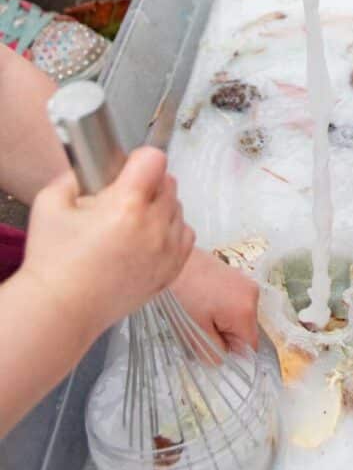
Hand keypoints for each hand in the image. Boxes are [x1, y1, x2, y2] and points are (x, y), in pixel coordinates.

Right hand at [21, 148, 193, 343]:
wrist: (60, 310)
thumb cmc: (53, 261)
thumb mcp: (50, 201)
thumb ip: (77, 174)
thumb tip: (97, 165)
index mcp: (127, 205)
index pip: (154, 159)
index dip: (138, 159)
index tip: (125, 170)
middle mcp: (154, 227)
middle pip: (168, 182)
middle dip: (146, 183)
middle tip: (120, 199)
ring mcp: (166, 251)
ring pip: (178, 208)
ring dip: (159, 207)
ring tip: (129, 223)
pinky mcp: (171, 271)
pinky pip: (185, 235)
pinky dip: (170, 231)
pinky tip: (146, 238)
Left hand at [170, 247, 258, 352]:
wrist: (172, 259)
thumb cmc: (184, 296)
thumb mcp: (195, 332)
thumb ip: (212, 352)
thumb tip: (222, 359)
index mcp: (246, 311)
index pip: (249, 347)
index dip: (230, 352)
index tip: (209, 345)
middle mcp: (253, 295)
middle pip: (244, 330)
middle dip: (224, 335)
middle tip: (199, 327)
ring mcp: (246, 282)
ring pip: (239, 316)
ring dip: (221, 321)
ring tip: (198, 311)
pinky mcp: (236, 275)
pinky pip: (234, 301)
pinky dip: (221, 307)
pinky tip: (201, 300)